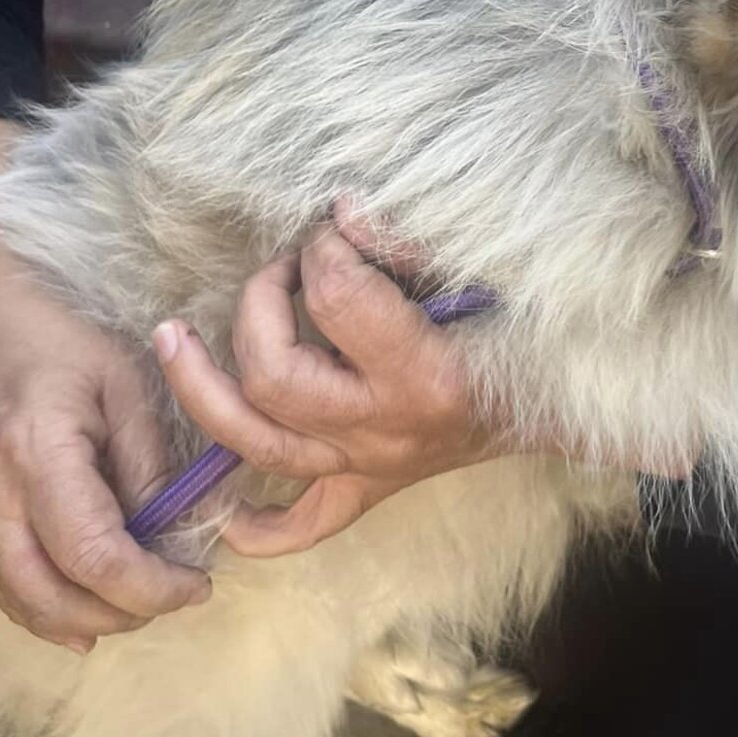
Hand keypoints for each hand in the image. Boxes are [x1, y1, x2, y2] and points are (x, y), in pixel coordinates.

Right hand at [0, 267, 212, 650]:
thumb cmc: (62, 347)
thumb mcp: (129, 389)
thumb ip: (153, 471)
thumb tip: (176, 546)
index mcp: (32, 449)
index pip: (94, 557)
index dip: (151, 589)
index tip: (195, 587)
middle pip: (51, 599)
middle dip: (120, 614)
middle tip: (164, 597)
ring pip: (17, 603)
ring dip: (80, 614)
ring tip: (126, 593)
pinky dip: (37, 595)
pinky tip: (73, 578)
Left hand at [153, 221, 501, 558]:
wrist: (565, 399)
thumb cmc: (526, 324)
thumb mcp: (478, 271)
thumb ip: (406, 242)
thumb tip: (339, 211)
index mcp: (423, 372)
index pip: (337, 298)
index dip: (322, 248)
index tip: (332, 227)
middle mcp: (387, 429)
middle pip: (276, 376)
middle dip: (260, 304)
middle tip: (284, 266)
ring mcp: (371, 466)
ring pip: (260, 444)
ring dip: (204, 391)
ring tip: (172, 339)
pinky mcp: (369, 488)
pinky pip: (304, 525)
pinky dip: (259, 525)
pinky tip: (226, 509)